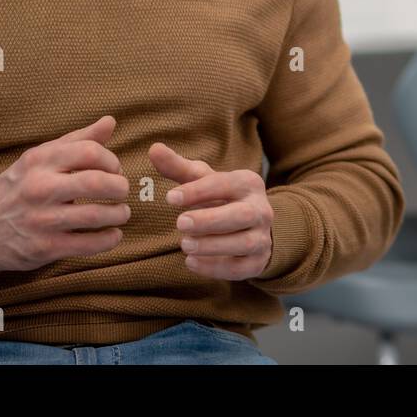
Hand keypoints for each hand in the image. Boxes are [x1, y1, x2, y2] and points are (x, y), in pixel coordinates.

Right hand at [0, 115, 130, 272]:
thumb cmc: (20, 186)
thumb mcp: (40, 158)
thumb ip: (77, 140)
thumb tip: (110, 121)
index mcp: (39, 161)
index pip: (90, 152)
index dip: (112, 161)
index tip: (115, 170)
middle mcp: (39, 188)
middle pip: (97, 183)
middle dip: (120, 187)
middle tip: (122, 191)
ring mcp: (41, 220)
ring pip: (96, 215)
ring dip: (118, 214)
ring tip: (122, 213)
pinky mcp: (44, 248)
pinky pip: (87, 245)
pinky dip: (108, 240)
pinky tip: (113, 235)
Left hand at [149, 142, 273, 280]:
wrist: (250, 228)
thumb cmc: (220, 199)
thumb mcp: (203, 181)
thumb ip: (179, 167)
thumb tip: (154, 148)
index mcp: (249, 183)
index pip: (226, 184)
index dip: (199, 191)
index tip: (170, 198)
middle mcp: (261, 209)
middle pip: (242, 215)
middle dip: (210, 220)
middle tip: (180, 223)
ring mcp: (262, 237)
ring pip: (245, 243)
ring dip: (213, 245)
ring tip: (185, 244)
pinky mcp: (257, 262)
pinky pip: (241, 268)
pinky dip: (216, 267)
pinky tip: (192, 262)